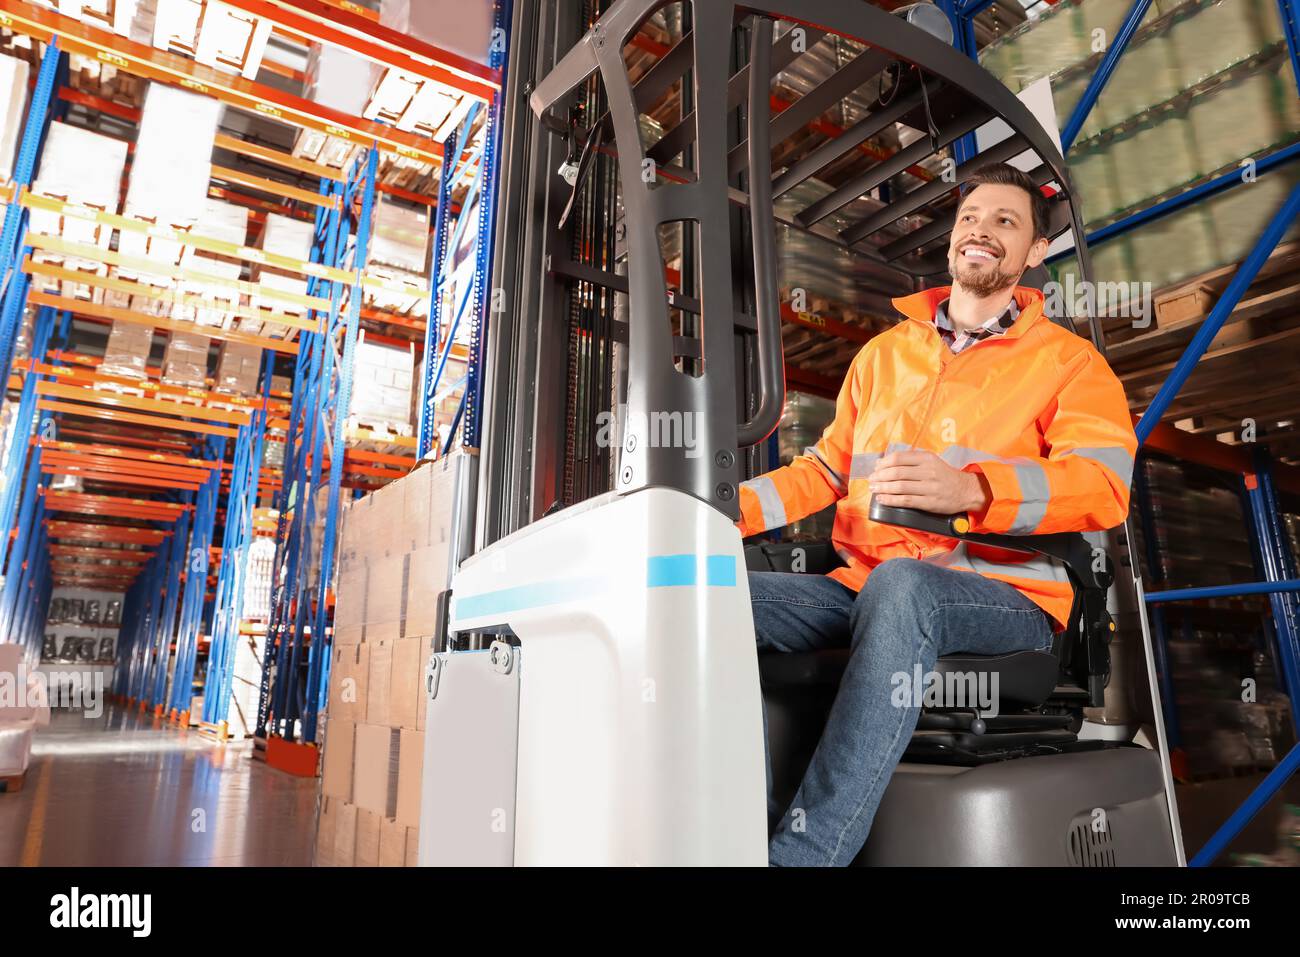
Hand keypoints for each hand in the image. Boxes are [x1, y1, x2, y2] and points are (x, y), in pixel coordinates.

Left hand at [869, 450, 990, 514]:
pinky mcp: (929, 502)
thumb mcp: (931, 461)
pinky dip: (891, 500)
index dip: (883, 463)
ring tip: (873, 489)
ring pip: (900, 487)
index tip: (875, 467)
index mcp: (927, 458)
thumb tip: (884, 462)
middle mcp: (928, 471)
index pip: (899, 458)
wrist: (966, 490)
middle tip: (871, 480)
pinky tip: (882, 499)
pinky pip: (906, 500)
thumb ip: (911, 460)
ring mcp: (929, 487)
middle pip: (897, 473)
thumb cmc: (944, 475)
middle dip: (880, 476)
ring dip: (882, 488)